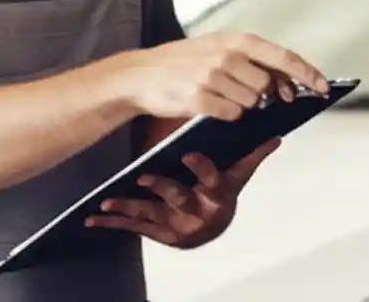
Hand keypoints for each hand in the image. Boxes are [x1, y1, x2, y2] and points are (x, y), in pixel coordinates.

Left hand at [84, 137, 282, 248]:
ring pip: (151, 214)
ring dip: (128, 208)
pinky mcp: (158, 232)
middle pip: (178, 199)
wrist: (213, 228)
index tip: (189, 154)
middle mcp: (196, 212)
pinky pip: (134, 227)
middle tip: (145, 176)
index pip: (211, 179)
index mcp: (216, 195)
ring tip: (108, 202)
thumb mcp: (238, 177)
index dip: (200, 168)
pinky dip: (113, 222)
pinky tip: (93, 218)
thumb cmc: (222, 195)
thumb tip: (275, 136)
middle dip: (162, 188)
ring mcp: (175, 224)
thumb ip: (251, 156)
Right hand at [113, 33, 327, 121]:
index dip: (306, 72)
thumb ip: (251, 63)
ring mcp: (211, 76)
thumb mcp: (216, 50)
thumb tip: (287, 86)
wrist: (140, 76)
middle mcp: (225, 55)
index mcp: (234, 40)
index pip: (281, 56)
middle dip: (264, 97)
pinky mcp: (198, 98)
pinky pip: (230, 115)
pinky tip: (207, 106)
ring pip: (251, 104)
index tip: (324, 87)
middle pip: (268, 87)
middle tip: (246, 97)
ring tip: (218, 96)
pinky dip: (225, 115)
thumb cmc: (183, 64)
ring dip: (241, 107)